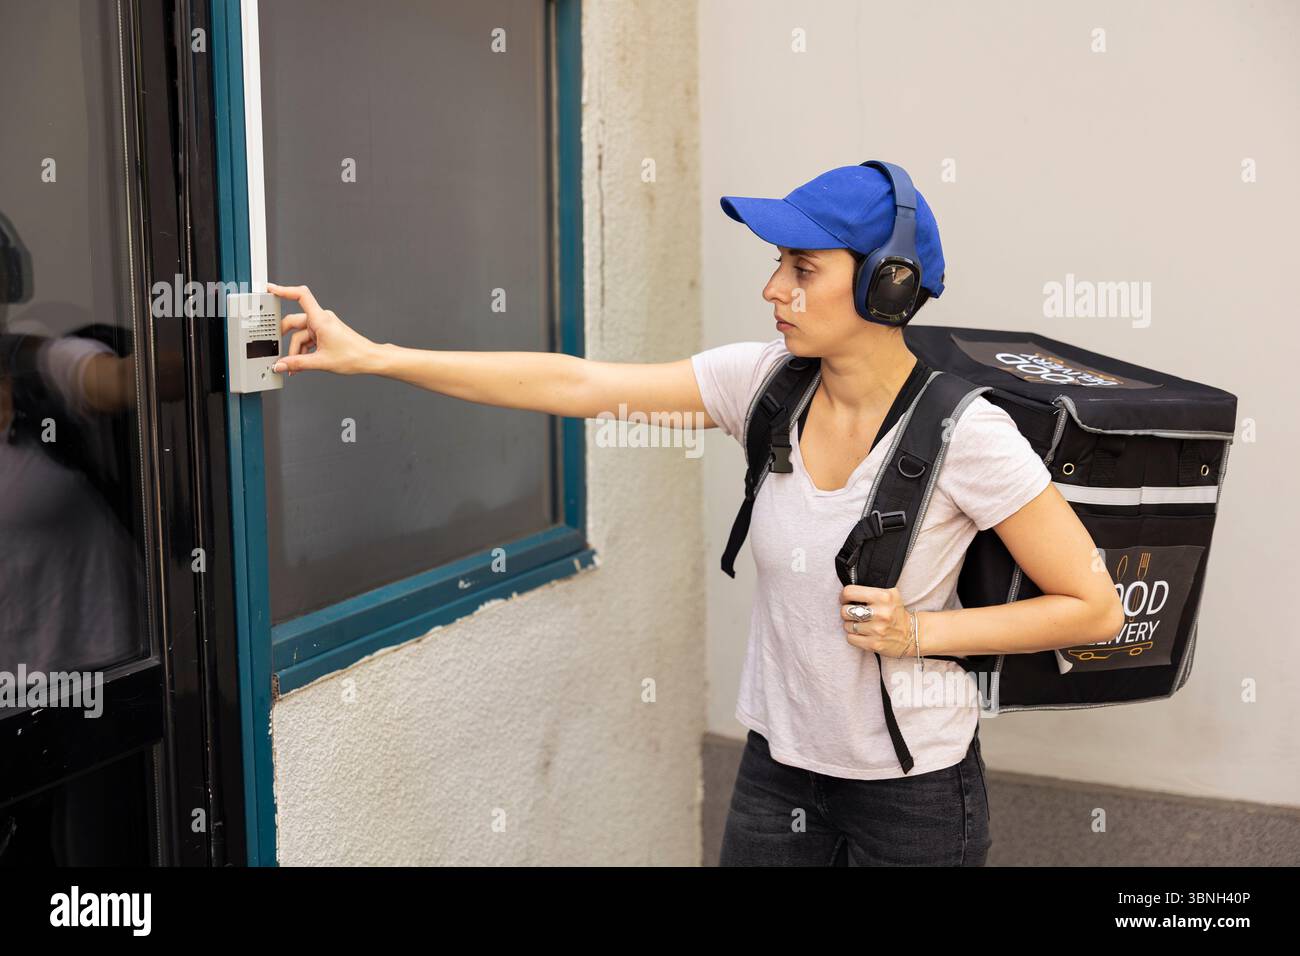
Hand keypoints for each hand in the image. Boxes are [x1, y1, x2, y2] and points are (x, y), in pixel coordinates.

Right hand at [266, 282, 381, 376]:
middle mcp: (321, 319)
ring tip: (294, 366)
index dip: (284, 290)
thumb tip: (281, 365)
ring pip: (301, 334)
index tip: (271, 289)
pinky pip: (308, 338)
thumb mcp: (321, 362)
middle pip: (294, 322)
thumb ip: (297, 363)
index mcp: (320, 319)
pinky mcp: (325, 332)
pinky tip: (301, 363)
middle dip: (286, 339)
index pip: (300, 295)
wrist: (368, 359)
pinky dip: (304, 350)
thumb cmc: (353, 356)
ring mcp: (324, 325)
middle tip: (278, 351)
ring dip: (296, 350)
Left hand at [840, 585, 914, 656]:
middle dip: (847, 612)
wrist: (911, 634)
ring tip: (861, 624)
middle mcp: (881, 613)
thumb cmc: (895, 613)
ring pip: (847, 625)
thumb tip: (847, 593)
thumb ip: (870, 590)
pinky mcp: (874, 644)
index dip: (844, 596)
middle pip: (845, 611)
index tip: (846, 600)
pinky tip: (862, 633)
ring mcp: (877, 630)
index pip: (849, 592)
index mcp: (883, 596)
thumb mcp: (890, 594)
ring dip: (851, 625)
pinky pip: (850, 638)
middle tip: (854, 613)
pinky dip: (854, 636)